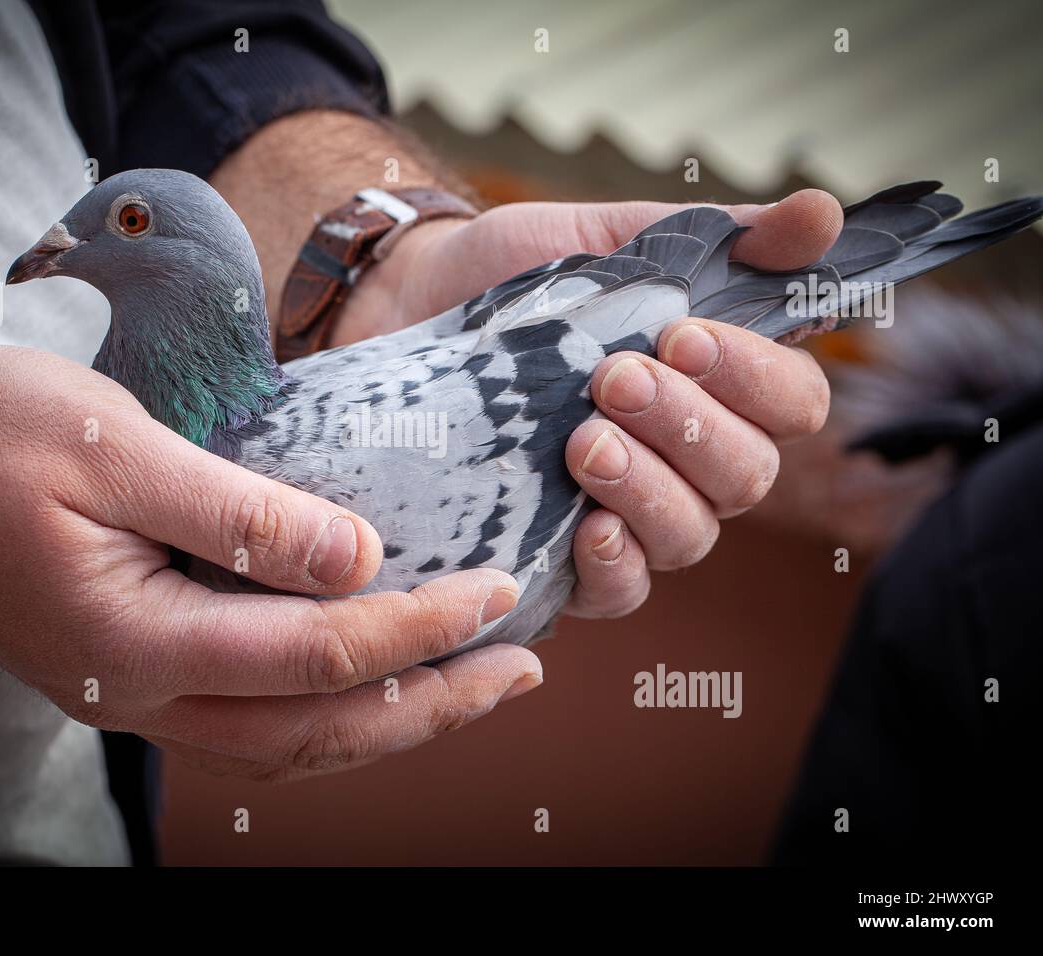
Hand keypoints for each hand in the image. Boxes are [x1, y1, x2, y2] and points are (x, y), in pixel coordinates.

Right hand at [0, 346, 540, 780]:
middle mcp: (140, 694)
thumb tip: (357, 558)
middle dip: (431, 703)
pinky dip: (331, 710)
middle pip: (318, 731)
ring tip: (473, 684)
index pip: (316, 656)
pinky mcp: (134, 675)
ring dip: (390, 720)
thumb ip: (236, 512)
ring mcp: (134, 697)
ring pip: (289, 745)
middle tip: (520, 668)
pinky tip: (375, 681)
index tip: (496, 591)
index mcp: (137, 640)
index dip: (417, 627)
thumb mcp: (112, 447)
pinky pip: (253, 722)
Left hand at [335, 190, 840, 617]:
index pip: (791, 405)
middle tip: (614, 379)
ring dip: (649, 489)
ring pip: (689, 537)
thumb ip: (719, 237)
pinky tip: (585, 525)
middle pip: (746, 476)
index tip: (684, 335)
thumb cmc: (514, 277)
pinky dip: (614, 564)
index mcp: (714, 385)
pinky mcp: (561, 559)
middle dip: (690, 427)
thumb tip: (826, 213)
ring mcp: (627, 514)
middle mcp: (686, 460)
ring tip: (584, 442)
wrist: (404, 306)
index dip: (757, 379)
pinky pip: (618, 591)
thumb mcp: (612, 241)